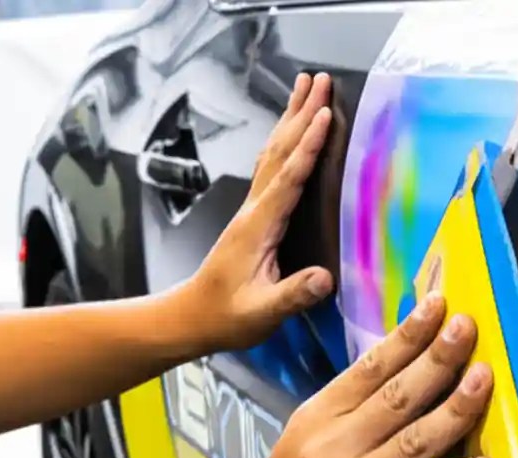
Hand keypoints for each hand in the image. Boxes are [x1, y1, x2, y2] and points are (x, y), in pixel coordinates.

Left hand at [177, 72, 335, 351]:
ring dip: (291, 118)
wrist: (191, 316)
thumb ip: (293, 294)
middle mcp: (254, 210)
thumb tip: (325, 277)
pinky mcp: (255, 216)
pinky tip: (290, 131)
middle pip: (280, 150)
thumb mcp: (262, 312)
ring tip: (305, 88)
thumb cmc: (227, 316)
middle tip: (319, 80)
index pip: (288, 177)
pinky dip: (285, 141)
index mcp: (260, 227)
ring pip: (274, 153)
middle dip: (301, 113)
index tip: (325, 114)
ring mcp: (252, 210)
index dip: (308, 146)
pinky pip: (272, 166)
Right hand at [218, 293, 495, 457]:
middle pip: (396, 397)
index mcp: (317, 420)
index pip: (369, 369)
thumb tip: (408, 367)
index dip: (407, 335)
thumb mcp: (304, 440)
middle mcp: (333, 450)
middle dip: (437, 358)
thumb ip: (350, 408)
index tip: (438, 306)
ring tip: (485, 378)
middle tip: (469, 327)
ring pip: (415, 442)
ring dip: (456, 408)